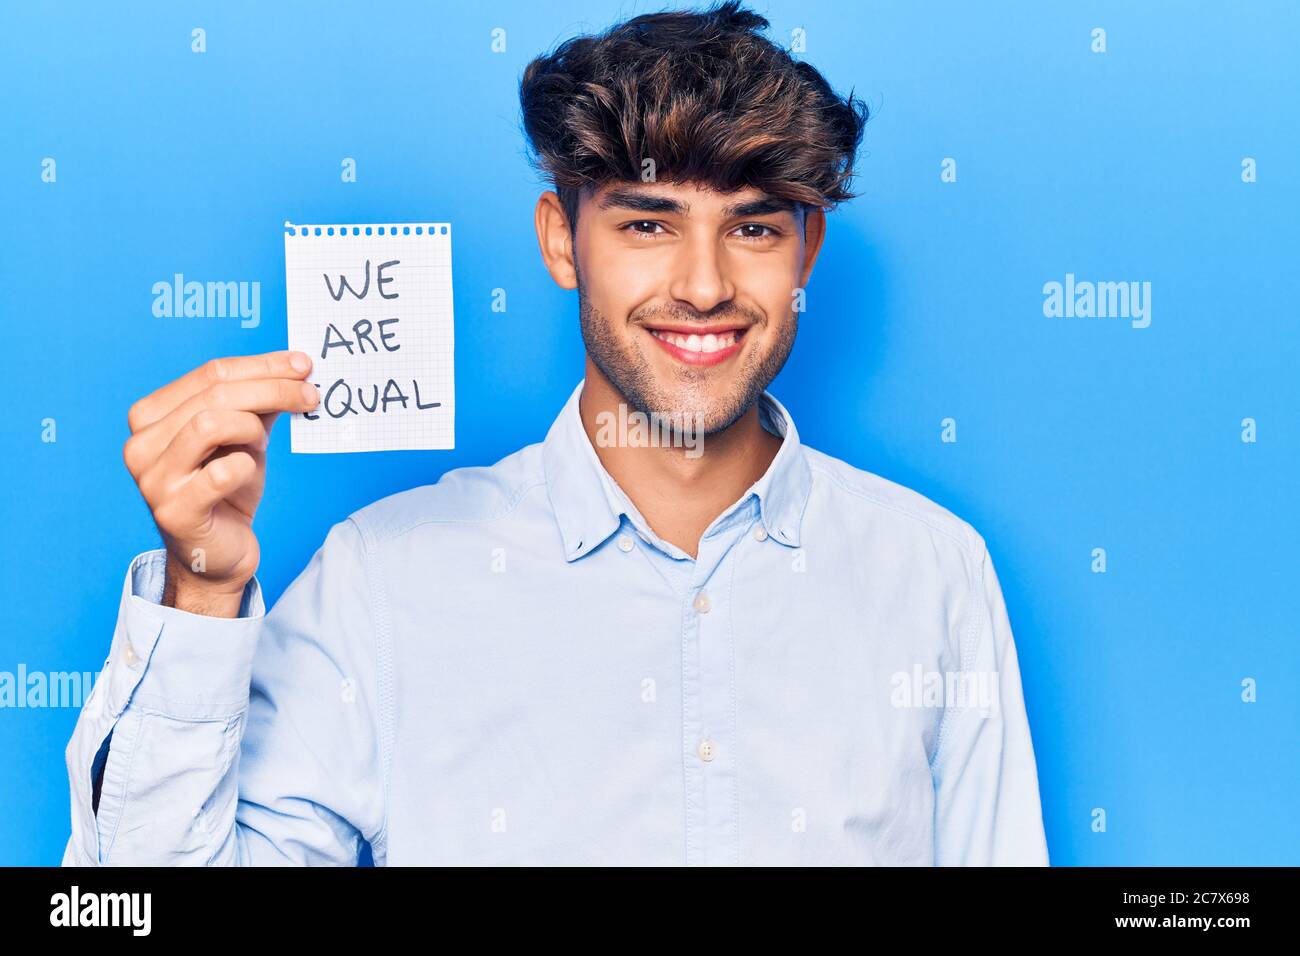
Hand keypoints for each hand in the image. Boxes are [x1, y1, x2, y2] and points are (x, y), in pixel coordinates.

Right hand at [122, 351, 318, 616]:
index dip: (262, 365)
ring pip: (209, 423)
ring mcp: (152, 479)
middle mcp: (141, 443)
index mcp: (151, 416)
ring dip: (251, 427)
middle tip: (309, 395)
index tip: (303, 365)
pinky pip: (220, 472)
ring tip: (262, 443)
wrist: (218, 555)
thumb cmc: (227, 491)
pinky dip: (245, 466)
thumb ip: (258, 403)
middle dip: (272, 388)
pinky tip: (247, 471)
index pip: (211, 373)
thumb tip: (295, 369)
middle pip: (215, 395)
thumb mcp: (243, 437)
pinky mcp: (174, 510)